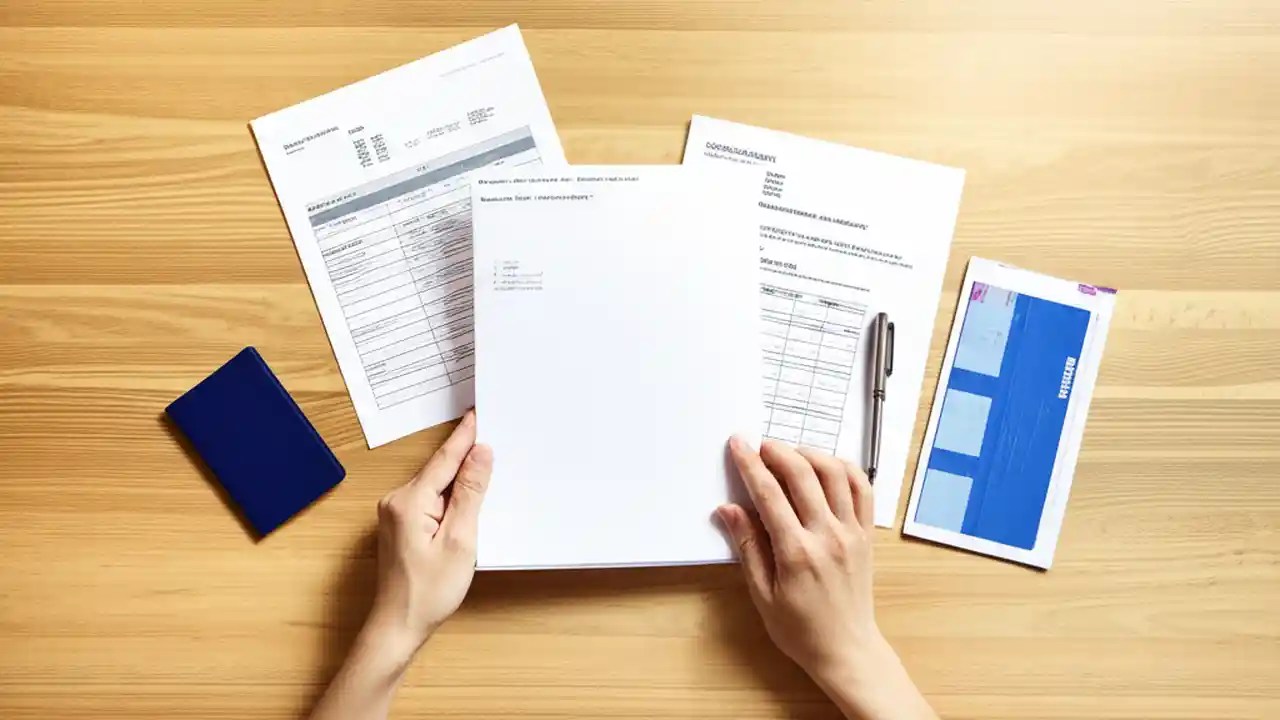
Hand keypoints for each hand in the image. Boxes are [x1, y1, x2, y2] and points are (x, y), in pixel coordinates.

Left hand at [365, 410, 492, 660]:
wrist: (397, 626)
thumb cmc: (428, 592)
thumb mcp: (460, 540)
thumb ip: (470, 493)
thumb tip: (480, 454)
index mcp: (410, 501)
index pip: (445, 459)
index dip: (465, 436)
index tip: (479, 413)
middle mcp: (396, 501)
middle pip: (439, 469)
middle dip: (466, 455)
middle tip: (491, 432)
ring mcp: (395, 513)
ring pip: (435, 485)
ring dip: (459, 478)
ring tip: (486, 464)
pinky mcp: (399, 525)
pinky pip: (428, 499)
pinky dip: (449, 495)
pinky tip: (466, 499)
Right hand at [717, 437, 935, 719]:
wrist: (846, 649)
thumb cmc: (800, 629)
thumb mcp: (762, 594)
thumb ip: (747, 547)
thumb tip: (729, 509)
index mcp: (797, 552)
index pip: (769, 494)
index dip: (751, 464)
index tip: (739, 444)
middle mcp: (828, 536)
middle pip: (803, 475)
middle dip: (777, 451)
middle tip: (760, 444)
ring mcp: (852, 533)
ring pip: (836, 473)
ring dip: (810, 454)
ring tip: (790, 453)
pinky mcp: (867, 534)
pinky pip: (863, 488)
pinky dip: (845, 468)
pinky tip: (826, 466)